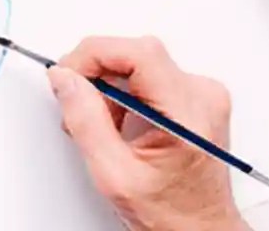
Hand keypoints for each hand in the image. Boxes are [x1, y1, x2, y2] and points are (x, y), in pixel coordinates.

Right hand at [49, 37, 246, 230]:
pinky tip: (121, 125)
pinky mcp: (195, 97)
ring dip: (111, 88)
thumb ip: (86, 121)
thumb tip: (65, 79)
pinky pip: (150, 77)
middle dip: (97, 75)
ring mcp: (202, 94)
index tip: (68, 73)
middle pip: (137, 54)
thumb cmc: (171, 215)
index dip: (95, 54)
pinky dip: (126, 95)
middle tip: (77, 105)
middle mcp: (202, 95)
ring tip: (103, 127)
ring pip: (140, 64)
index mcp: (189, 112)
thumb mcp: (114, 175)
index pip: (139, 53)